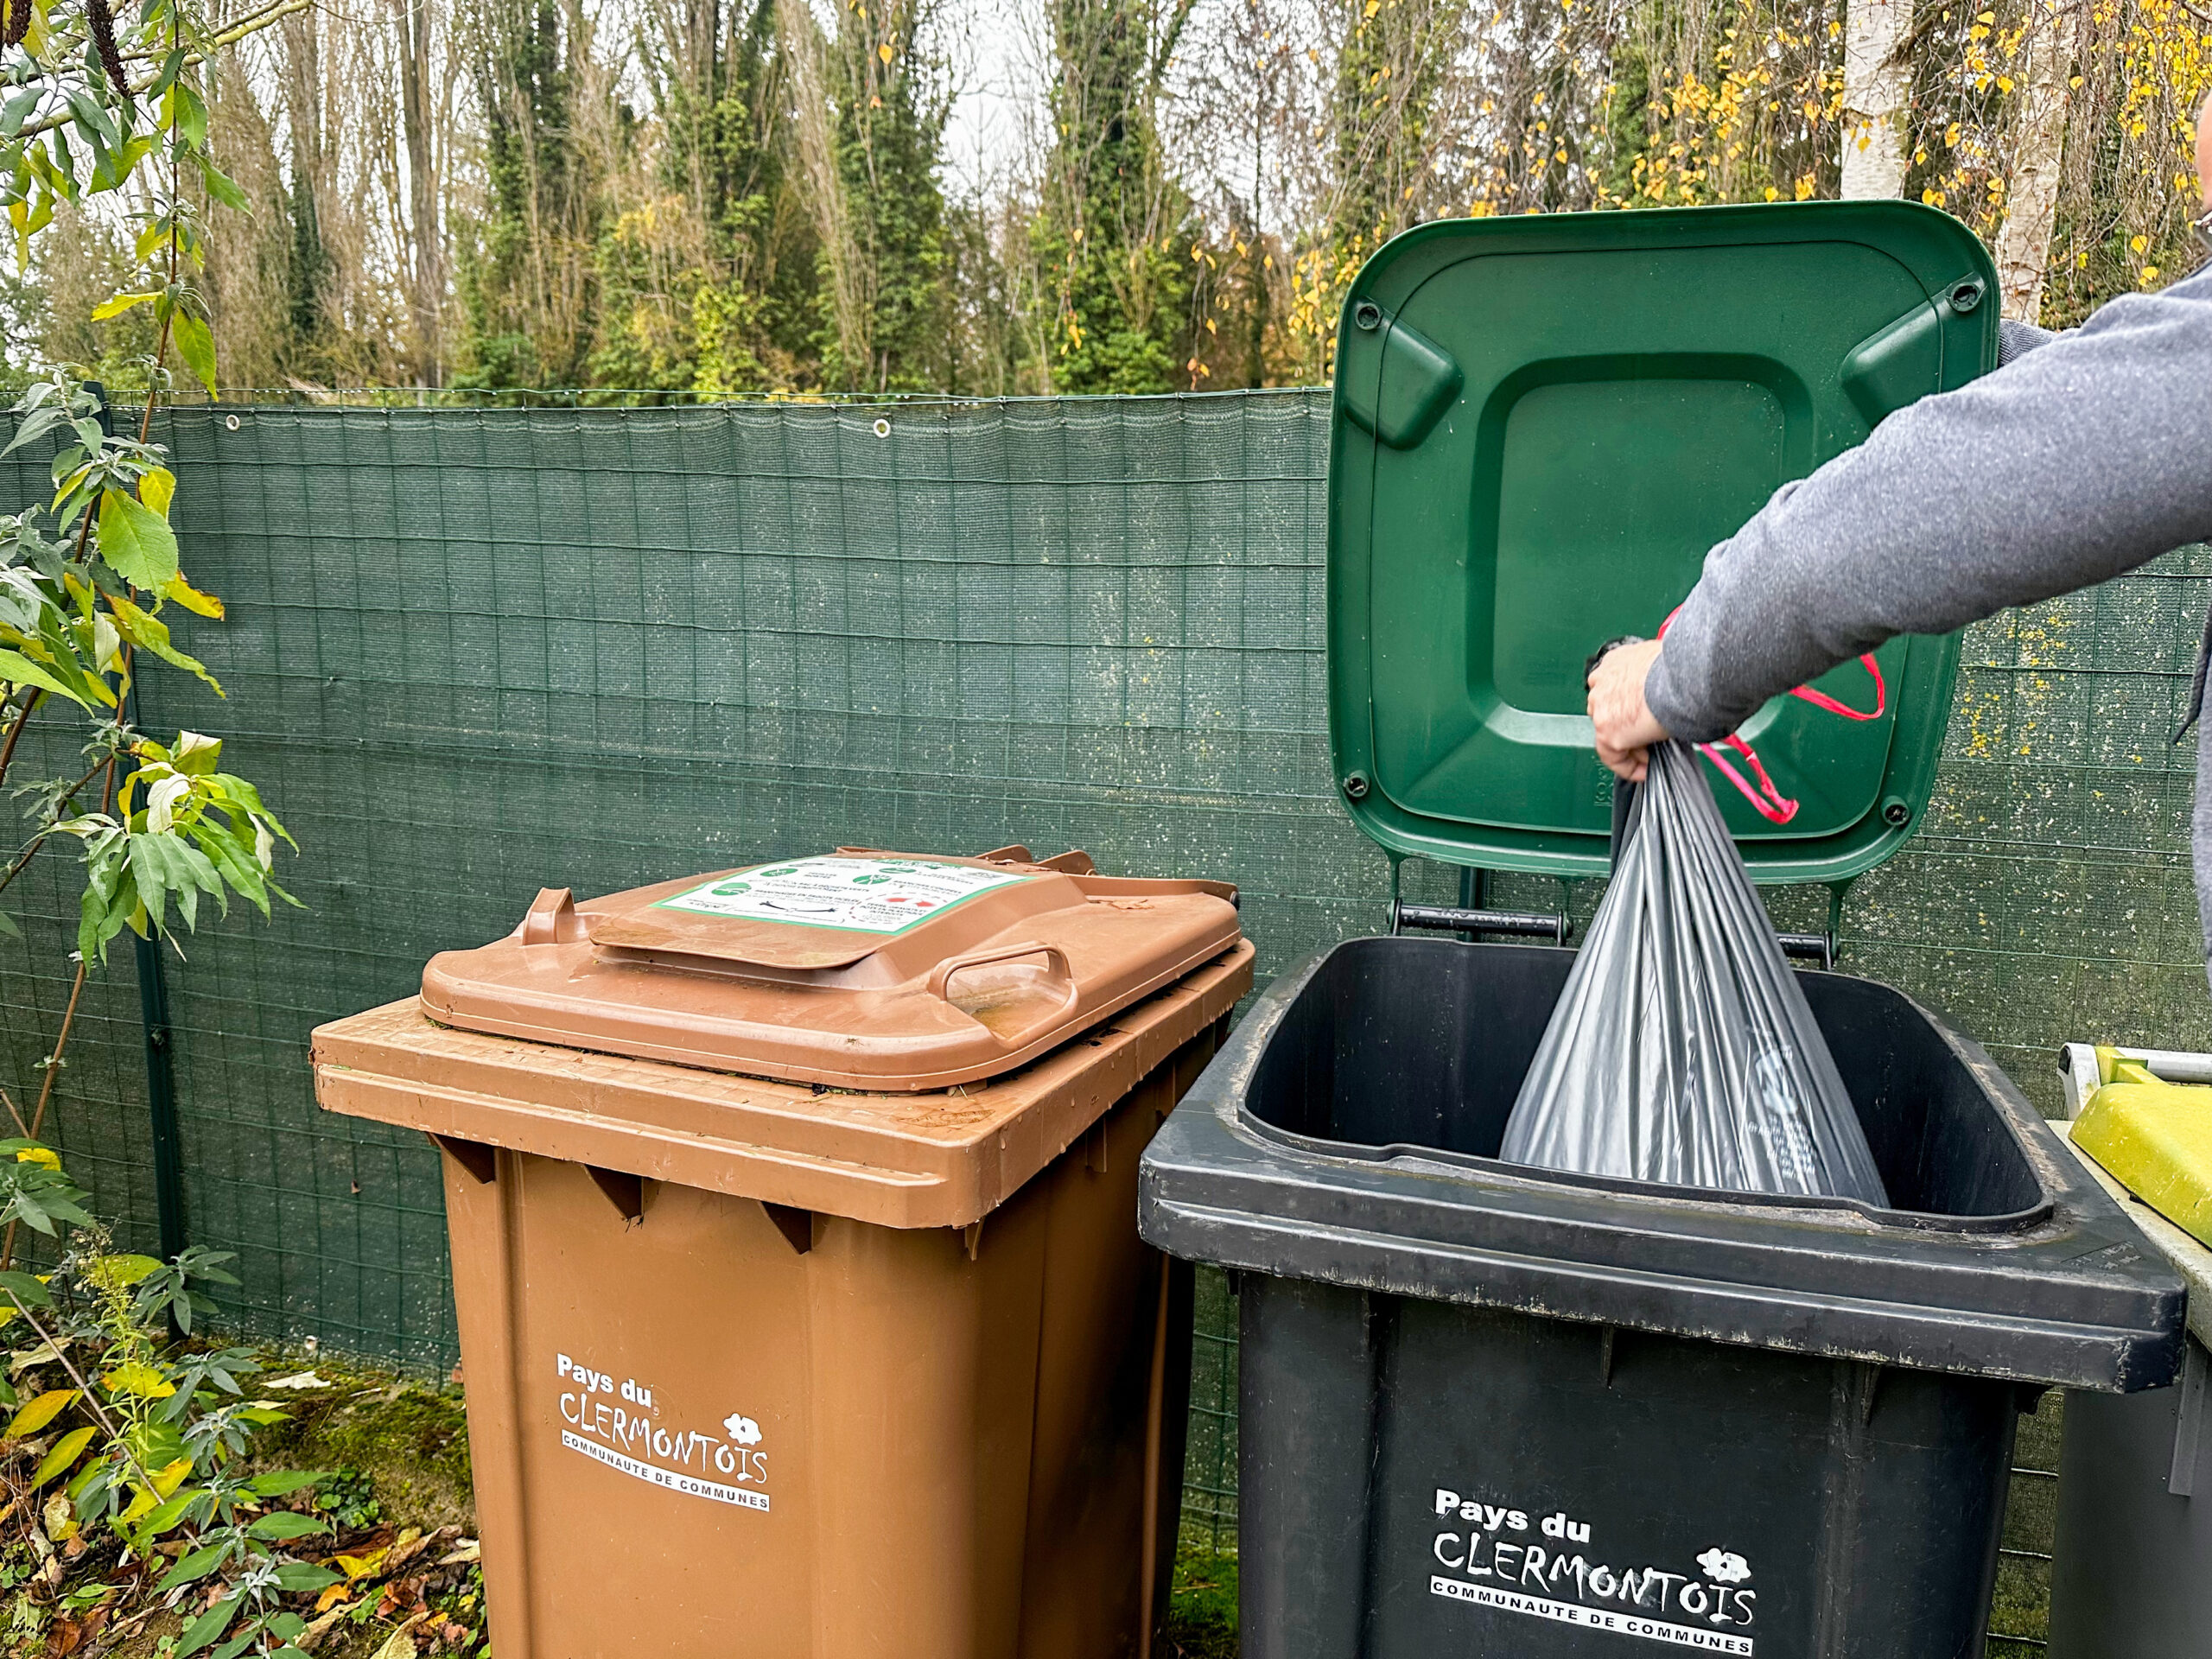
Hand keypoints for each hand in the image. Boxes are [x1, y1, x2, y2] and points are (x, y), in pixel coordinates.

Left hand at [1588, 639, 1669, 782]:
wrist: (1684, 676)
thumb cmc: (1683, 666)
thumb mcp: (1664, 663)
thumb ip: (1658, 677)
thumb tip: (1673, 689)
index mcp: (1614, 662)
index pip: (1612, 689)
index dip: (1627, 707)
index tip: (1641, 718)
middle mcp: (1601, 682)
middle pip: (1608, 712)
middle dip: (1626, 728)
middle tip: (1647, 740)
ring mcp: (1600, 708)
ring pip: (1609, 735)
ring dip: (1630, 748)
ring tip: (1650, 757)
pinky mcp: (1607, 732)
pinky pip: (1613, 757)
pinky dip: (1629, 767)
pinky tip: (1645, 771)